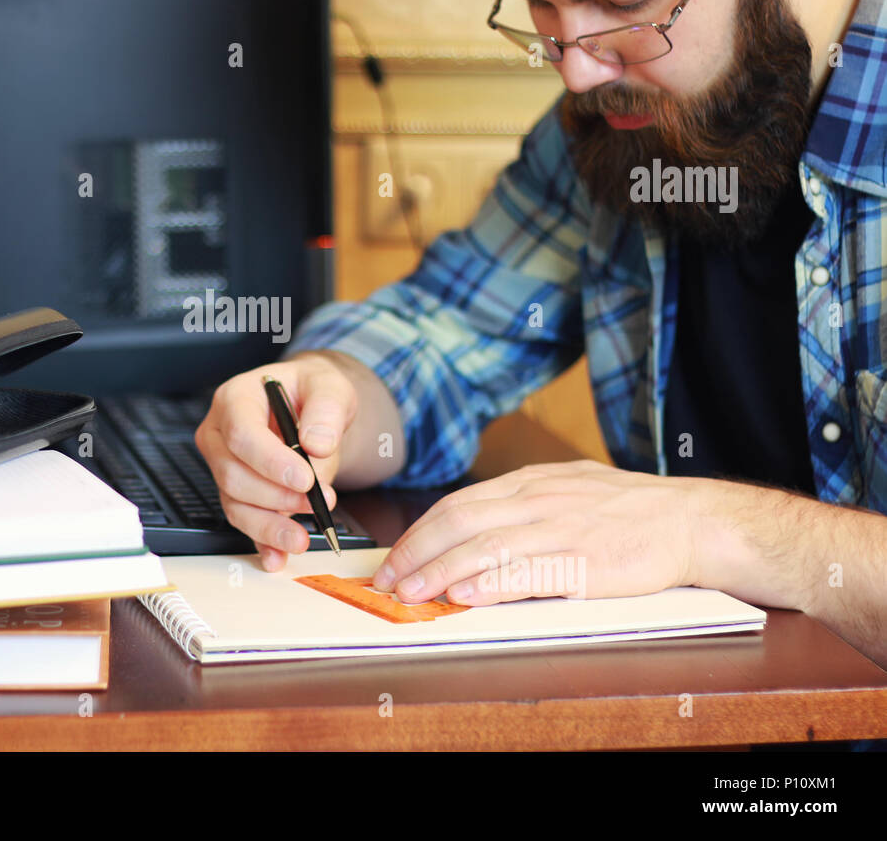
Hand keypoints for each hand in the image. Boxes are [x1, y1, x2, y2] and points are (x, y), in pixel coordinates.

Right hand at [194, 354, 355, 569]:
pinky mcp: (237, 493)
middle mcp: (220, 434)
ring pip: (235, 504)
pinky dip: (262, 542)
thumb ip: (325, 411)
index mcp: (235, 399)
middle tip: (319, 502)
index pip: (241, 434)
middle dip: (277, 496)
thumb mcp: (329, 386)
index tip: (305, 479)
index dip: (271, 461)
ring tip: (303, 537)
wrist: (312, 409)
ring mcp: (224, 466)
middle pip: (234, 475)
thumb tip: (316, 444)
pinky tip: (277, 556)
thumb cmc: (312, 391)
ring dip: (270, 525)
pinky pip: (244, 521)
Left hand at [371, 460, 714, 604]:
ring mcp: (558, 529)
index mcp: (529, 483)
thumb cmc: (629, 508)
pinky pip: (526, 572)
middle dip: (415, 553)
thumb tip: (474, 521)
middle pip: (458, 522)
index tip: (394, 557)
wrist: (690, 520)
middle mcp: (536, 501)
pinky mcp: (583, 561)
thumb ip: (522, 501)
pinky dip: (489, 583)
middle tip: (387, 580)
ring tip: (410, 593)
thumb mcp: (567, 486)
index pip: (456, 504)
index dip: (419, 532)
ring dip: (439, 572)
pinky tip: (463, 595)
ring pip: (483, 547)